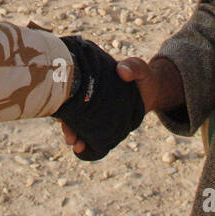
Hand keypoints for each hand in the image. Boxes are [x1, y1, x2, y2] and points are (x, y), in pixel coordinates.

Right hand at [53, 37, 144, 160]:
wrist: (151, 91)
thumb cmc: (142, 76)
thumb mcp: (139, 68)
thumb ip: (133, 67)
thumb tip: (121, 70)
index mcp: (91, 79)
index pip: (72, 90)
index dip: (65, 101)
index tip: (63, 115)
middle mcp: (88, 95)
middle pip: (71, 110)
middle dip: (67, 125)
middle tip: (70, 138)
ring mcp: (93, 110)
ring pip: (77, 124)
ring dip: (74, 136)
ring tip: (77, 146)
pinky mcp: (101, 122)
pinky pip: (88, 132)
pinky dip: (84, 141)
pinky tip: (82, 149)